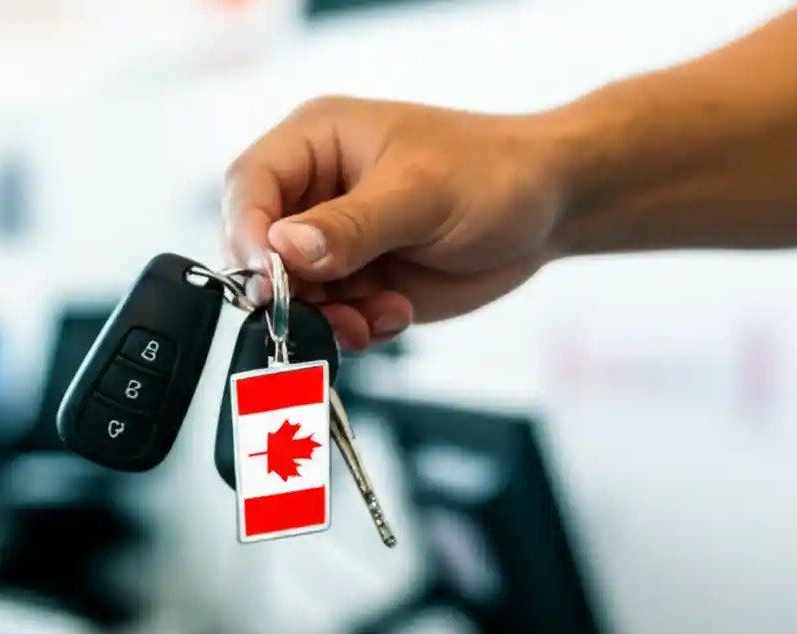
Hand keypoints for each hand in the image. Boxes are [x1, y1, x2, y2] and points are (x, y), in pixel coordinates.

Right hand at [222, 96, 564, 349]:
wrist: (549, 209)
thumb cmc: (492, 173)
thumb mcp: (420, 194)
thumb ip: (351, 225)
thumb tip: (283, 249)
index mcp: (316, 142)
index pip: (250, 185)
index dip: (247, 234)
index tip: (267, 279)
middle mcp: (316, 191)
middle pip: (259, 248)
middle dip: (290, 290)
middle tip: (327, 313)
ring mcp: (336, 242)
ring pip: (294, 294)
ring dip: (327, 318)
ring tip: (374, 318)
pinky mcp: (360, 281)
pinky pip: (332, 318)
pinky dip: (357, 328)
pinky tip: (394, 314)